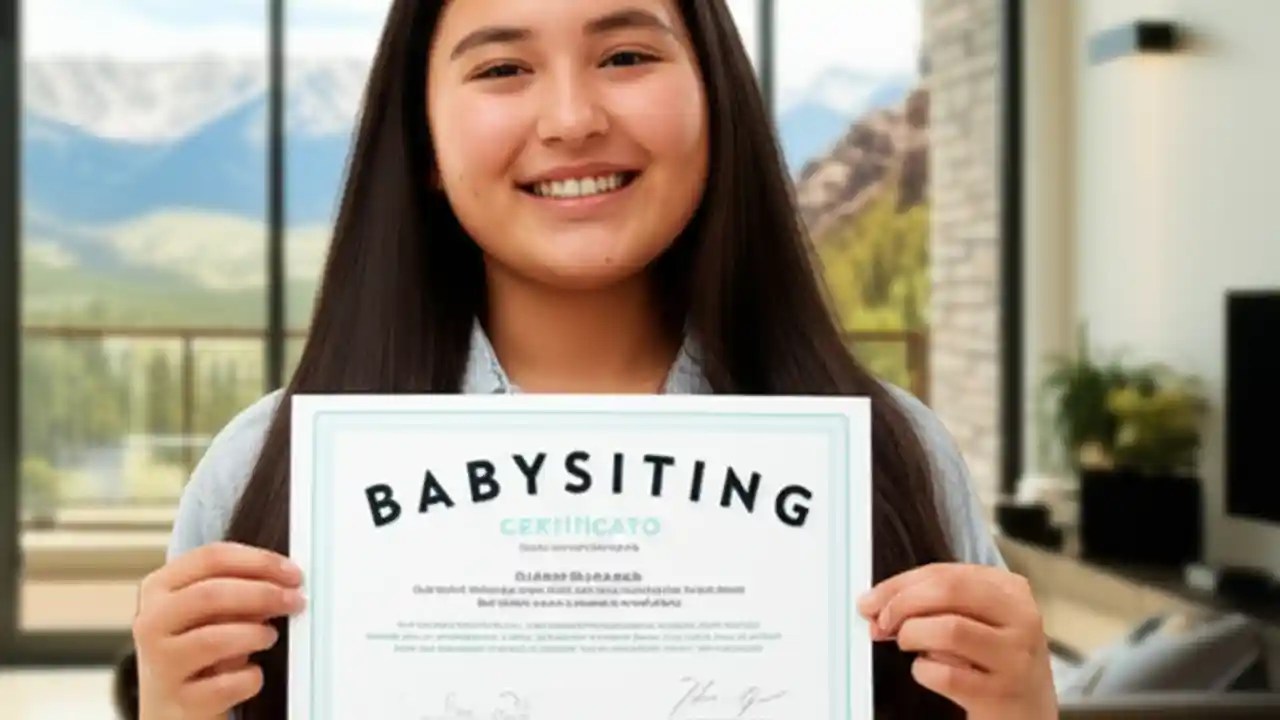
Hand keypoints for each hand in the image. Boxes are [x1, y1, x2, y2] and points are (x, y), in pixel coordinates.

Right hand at [132, 542, 305, 718]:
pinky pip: (223, 685)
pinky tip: (252, 674)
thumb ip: (237, 589)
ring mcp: (161, 664)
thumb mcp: (211, 611)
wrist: (172, 706)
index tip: (291, 572)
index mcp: (160, 587)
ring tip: (269, 637)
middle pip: (211, 594)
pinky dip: (248, 678)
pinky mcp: (178, 702)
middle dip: (263, 594)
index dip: (258, 561)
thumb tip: (283, 581)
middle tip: (294, 601)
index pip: (210, 558)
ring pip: (213, 639)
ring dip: (254, 635)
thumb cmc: (198, 648)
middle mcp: (152, 622)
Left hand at [857, 563, 1057, 719]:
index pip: (944, 572)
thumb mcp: (974, 621)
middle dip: (902, 604)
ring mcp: (1015, 657)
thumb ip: (931, 603)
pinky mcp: (1001, 693)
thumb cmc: (991, 661)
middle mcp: (1021, 618)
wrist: (1027, 715)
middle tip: (881, 623)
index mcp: (1010, 591)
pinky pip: (946, 674)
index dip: (899, 584)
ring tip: (910, 646)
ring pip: (948, 629)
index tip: (871, 600)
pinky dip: (924, 671)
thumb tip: (874, 604)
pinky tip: (929, 672)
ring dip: (913, 636)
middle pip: (947, 591)